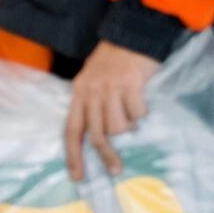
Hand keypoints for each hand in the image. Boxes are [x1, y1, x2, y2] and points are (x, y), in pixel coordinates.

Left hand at [63, 41, 161, 182]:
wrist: (131, 36)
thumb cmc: (114, 63)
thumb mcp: (94, 83)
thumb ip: (93, 107)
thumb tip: (102, 139)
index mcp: (78, 94)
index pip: (70, 130)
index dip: (73, 155)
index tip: (77, 176)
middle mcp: (90, 92)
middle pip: (95, 134)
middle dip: (106, 155)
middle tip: (115, 170)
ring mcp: (110, 88)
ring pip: (118, 126)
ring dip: (129, 127)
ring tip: (133, 114)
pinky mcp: (130, 84)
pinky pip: (138, 112)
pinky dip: (142, 112)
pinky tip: (142, 100)